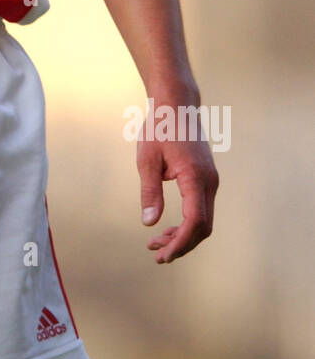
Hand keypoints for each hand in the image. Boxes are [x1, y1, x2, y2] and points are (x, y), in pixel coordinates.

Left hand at [137, 100, 218, 262]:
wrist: (176, 104)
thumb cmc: (160, 127)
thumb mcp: (147, 159)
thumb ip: (150, 192)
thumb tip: (149, 223)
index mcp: (195, 176)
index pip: (195, 221)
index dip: (180, 242)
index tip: (163, 254)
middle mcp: (209, 181)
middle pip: (203, 226)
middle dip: (181, 244)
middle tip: (156, 254)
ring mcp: (210, 180)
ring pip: (203, 220)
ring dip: (183, 235)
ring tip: (156, 243)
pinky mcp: (206, 178)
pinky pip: (201, 208)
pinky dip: (187, 223)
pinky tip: (168, 227)